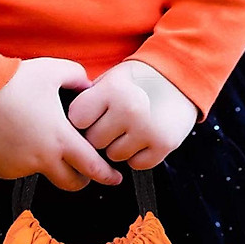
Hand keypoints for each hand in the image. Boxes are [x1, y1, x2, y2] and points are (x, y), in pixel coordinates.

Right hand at [0, 58, 122, 190]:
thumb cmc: (13, 80)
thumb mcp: (52, 70)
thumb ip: (77, 77)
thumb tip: (88, 86)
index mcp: (60, 139)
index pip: (92, 167)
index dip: (106, 175)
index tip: (114, 178)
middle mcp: (42, 159)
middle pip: (70, 183)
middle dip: (81, 180)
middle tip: (83, 172)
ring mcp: (20, 167)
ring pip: (41, 173)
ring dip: (46, 163)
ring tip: (34, 136)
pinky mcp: (0, 170)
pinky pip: (16, 169)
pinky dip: (19, 159)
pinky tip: (12, 137)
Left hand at [66, 60, 198, 168]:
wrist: (180, 79)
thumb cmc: (136, 82)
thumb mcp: (110, 80)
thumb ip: (88, 101)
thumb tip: (64, 130)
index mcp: (113, 89)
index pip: (76, 119)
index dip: (82, 119)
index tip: (92, 113)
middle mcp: (130, 109)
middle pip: (94, 142)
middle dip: (100, 134)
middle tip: (114, 121)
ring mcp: (148, 129)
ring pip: (114, 156)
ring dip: (119, 146)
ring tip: (131, 127)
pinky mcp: (163, 145)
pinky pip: (136, 164)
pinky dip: (138, 154)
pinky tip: (144, 136)